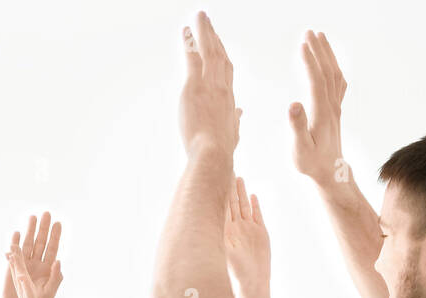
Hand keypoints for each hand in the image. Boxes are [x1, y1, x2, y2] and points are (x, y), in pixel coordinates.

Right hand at [0, 212, 62, 297]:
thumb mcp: (50, 292)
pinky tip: (17, 233)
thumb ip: (56, 277)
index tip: (58, 223)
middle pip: (41, 242)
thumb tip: (59, 260)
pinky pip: (14, 253)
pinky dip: (15, 243)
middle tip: (47, 213)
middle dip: (43, 228)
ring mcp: (24, 265)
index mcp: (48, 269)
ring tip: (32, 217)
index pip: (53, 249)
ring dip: (30, 231)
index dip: (55, 236)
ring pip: (28, 244)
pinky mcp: (12, 268)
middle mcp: (36, 264)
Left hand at [179, 11, 240, 156]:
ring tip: (199, 17)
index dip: (222, 54)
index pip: (226, 70)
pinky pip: (192, 58)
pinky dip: (190, 43)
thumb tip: (239, 112)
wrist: (214, 153)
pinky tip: (186, 31)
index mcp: (229, 98)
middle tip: (207, 21)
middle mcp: (222, 86)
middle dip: (213, 36)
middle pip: (220, 55)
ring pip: (208, 51)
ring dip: (204, 31)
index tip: (218, 43)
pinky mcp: (194, 86)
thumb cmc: (221, 149)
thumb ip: (235, 119)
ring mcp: (209, 85)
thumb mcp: (232, 132)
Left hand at [224, 175, 269, 286]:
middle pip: (231, 203)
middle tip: (226, 170)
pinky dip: (255, 205)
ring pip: (244, 206)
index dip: (218, 193)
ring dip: (241, 192)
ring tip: (238, 178)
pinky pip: (257, 215)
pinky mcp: (260, 233)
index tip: (214, 179)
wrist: (252, 282)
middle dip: (229, 188)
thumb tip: (204, 225)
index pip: (220, 207)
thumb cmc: (234, 271)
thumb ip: (218, 238)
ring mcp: (248, 230)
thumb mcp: (224, 252)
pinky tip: (252, 195)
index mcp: (225, 231)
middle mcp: (235, 228)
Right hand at [289, 30, 347, 188]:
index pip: (316, 81)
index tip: (302, 44)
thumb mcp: (299, 149)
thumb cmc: (310, 163)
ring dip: (328, 55)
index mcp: (321, 113)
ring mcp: (335, 107)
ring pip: (335, 74)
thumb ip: (296, 126)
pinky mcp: (335, 111)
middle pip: (328, 72)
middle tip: (309, 32)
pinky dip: (334, 67)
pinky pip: (338, 83)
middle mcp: (331, 107)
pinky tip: (330, 62)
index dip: (310, 61)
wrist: (329, 173)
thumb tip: (293, 104)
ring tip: (320, 38)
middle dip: (319, 50)